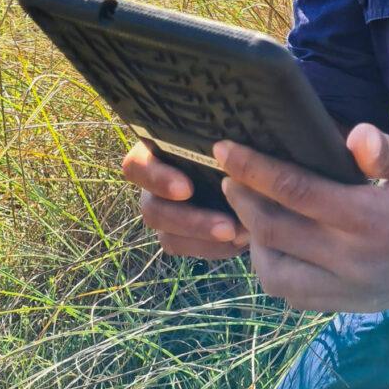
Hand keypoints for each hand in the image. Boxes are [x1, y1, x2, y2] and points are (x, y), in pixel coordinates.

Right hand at [122, 141, 248, 260]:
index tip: (186, 189)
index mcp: (157, 150)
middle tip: (226, 226)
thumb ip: (230, 142)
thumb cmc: (239, 146)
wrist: (251, 178)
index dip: (156, 178)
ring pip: (166, 234)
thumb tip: (229, 147)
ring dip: (203, 236)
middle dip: (188, 220)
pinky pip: (183, 247)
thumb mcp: (235, 140)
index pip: (137, 165)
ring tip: (238, 234)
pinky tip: (239, 241)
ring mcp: (163, 211)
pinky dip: (211, 248)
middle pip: (152, 208)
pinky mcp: (176, 235)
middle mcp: (154, 183)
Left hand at [213, 124, 388, 311]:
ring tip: (252, 209)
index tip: (224, 148)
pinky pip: (300, 297)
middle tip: (228, 174)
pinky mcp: (360, 304)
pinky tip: (280, 243)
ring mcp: (358, 290)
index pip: (293, 191)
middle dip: (242, 199)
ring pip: (277, 275)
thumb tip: (354, 138)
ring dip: (254, 242)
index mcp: (374, 219)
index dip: (252, 167)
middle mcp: (359, 262)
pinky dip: (277, 271)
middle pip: (274, 232)